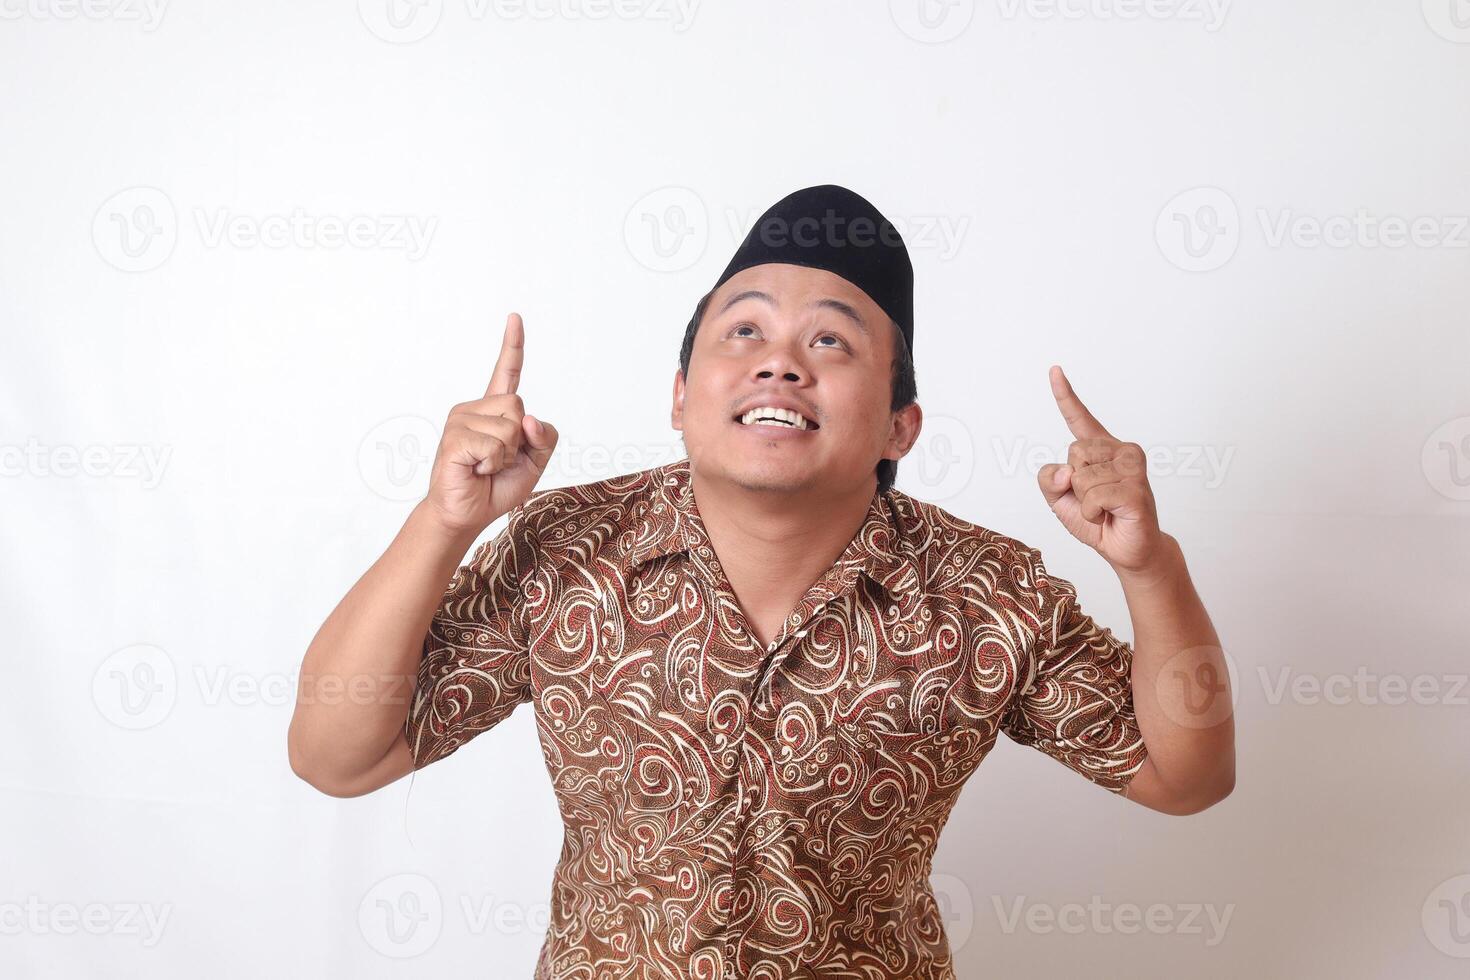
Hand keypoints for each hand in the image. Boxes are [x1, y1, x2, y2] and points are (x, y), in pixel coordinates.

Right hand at [424, 313, 558, 535]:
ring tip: (485, 467)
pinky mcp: (453, 438)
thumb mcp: (535, 461)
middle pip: (518, 405)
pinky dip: (494, 465)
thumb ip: (544, 437)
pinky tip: (476, 470)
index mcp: (494, 411)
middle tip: (499, 460)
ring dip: (507, 456)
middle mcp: (474, 408)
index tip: (515, 317)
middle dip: (520, 440)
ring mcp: (460, 421)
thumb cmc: (497, 486)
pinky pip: (494, 446)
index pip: (506, 372)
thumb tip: (528, 419)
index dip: (512, 345)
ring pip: (509, 427)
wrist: (468, 514)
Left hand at [1036, 365, 1166, 574]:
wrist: (1124, 550)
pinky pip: (1093, 496)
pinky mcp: (1136, 488)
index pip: (1078, 417)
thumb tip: (1065, 471)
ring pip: (1082, 477)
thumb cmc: (1096, 520)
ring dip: (1084, 502)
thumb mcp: (1059, 500)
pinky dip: (1092, 512)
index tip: (1054, 369)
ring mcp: (1132, 467)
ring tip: (1105, 509)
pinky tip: (1108, 516)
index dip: (1065, 394)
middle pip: (1073, 453)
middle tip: (1095, 500)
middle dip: (1074, 484)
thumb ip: (1048, 480)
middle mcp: (1120, 450)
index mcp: (1100, 449)